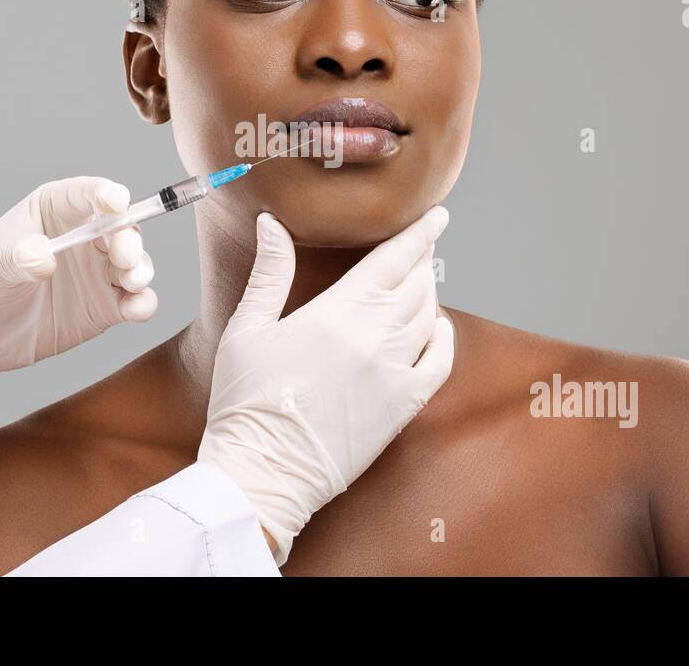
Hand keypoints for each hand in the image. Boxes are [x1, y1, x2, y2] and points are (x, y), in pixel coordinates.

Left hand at [0, 177, 156, 420]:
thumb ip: (16, 258)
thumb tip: (43, 255)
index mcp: (54, 211)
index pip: (86, 194)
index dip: (105, 194)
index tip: (117, 201)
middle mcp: (83, 237)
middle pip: (120, 228)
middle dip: (129, 239)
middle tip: (124, 256)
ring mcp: (97, 272)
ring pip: (134, 263)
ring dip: (141, 269)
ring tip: (132, 281)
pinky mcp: (105, 306)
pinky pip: (134, 300)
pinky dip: (142, 303)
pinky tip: (136, 309)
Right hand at [198, 206, 453, 565]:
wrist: (261, 473)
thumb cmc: (245, 402)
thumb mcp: (247, 329)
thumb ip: (269, 272)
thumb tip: (271, 223)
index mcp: (337, 313)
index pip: (392, 260)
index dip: (418, 234)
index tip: (436, 215)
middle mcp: (374, 339)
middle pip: (416, 284)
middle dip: (423, 258)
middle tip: (423, 243)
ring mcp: (393, 374)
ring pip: (428, 316)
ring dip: (429, 292)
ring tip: (421, 280)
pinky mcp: (402, 407)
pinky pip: (440, 362)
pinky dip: (444, 338)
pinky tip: (437, 327)